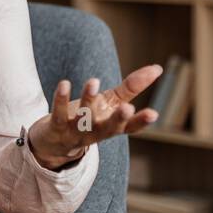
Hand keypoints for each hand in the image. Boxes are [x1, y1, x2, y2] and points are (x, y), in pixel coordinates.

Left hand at [25, 64, 163, 169]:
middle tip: (127, 108)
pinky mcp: (56, 127)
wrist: (53, 143)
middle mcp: (96, 132)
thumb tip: (158, 68)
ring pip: (84, 118)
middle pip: (109, 128)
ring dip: (88, 100)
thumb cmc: (89, 118)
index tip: (153, 113)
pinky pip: (59, 113)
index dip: (141, 122)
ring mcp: (76, 131)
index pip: (130, 127)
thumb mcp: (111, 104)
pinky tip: (65, 84)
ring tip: (94, 82)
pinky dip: (61, 99)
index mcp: (112, 127)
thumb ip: (132, 88)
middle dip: (118, 118)